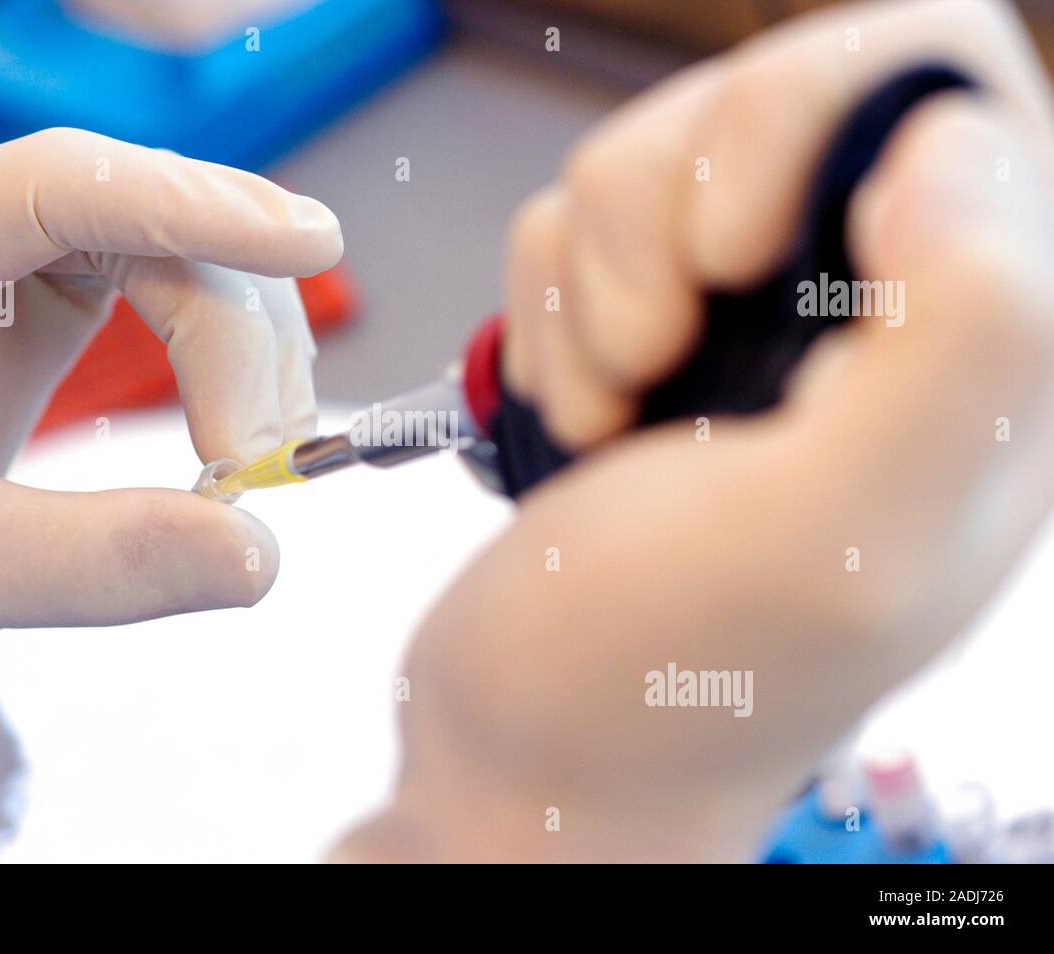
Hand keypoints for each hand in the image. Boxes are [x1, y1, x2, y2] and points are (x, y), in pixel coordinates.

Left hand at [0, 128, 341, 682]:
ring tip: (251, 463)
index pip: (68, 182)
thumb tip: (256, 555)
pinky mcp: (30, 305)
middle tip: (265, 455)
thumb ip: (102, 562)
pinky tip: (233, 425)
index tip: (313, 244)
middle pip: (145, 223)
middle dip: (233, 332)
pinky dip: (212, 361)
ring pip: (167, 255)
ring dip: (238, 349)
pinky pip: (154, 294)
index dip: (204, 207)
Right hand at [341, 0, 1053, 860]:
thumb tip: (946, 144)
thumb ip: (968, 335)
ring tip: (618, 412)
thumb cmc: (661, 676)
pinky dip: (551, 323)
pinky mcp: (647, 329)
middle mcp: (876, 312)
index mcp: (985, 346)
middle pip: (764, 101)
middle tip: (658, 348)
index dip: (804, 121)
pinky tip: (585, 418)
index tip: (729, 256)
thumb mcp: (838, 537)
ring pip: (646, 163)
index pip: (931, 82)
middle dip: (663, 217)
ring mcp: (750, 317)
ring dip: (594, 291)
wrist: (526, 741)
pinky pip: (571, 232)